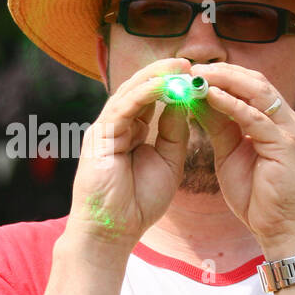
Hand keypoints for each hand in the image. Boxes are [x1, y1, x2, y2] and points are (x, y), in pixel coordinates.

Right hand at [66, 58, 191, 252]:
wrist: (114, 231)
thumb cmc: (139, 202)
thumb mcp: (169, 162)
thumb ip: (174, 133)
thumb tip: (183, 102)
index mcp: (131, 131)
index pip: (150, 99)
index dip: (172, 85)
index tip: (196, 76)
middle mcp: (116, 125)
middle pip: (139, 89)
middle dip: (164, 73)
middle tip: (189, 62)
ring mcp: (105, 129)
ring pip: (129, 92)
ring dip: (155, 77)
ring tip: (180, 66)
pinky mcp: (99, 136)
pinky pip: (123, 107)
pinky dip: (143, 94)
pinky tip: (163, 85)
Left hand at [189, 62, 294, 253]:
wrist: (280, 229)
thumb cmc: (256, 195)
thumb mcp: (230, 153)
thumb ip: (219, 126)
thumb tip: (198, 100)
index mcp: (276, 121)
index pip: (250, 85)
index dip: (223, 75)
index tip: (193, 71)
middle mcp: (287, 120)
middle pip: (255, 81)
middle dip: (223, 72)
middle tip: (192, 68)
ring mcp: (289, 131)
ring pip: (257, 92)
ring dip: (225, 81)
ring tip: (198, 76)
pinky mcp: (286, 146)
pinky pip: (256, 118)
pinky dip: (232, 104)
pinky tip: (211, 96)